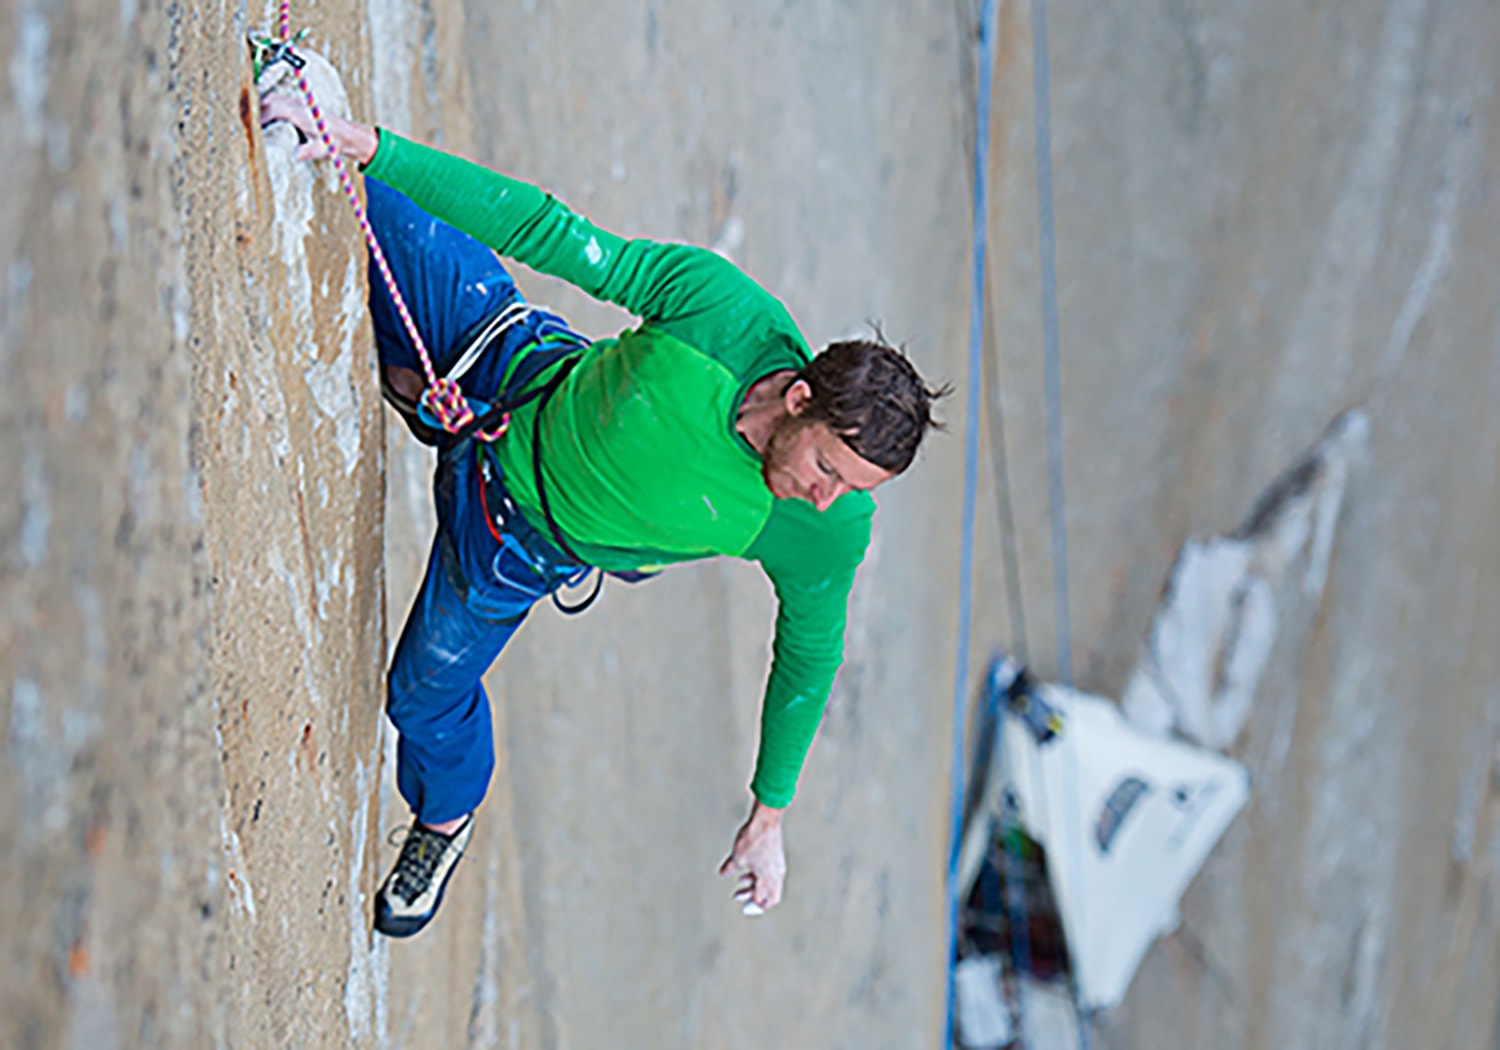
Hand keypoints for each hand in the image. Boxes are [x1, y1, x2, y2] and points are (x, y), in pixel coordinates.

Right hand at [259, 92, 377, 165]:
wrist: (348, 135)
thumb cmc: (334, 142)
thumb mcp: (322, 149)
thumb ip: (308, 151)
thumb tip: (298, 155)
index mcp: (300, 112)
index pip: (273, 107)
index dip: (258, 115)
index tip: (248, 124)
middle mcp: (297, 104)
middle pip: (269, 101)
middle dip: (255, 109)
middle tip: (243, 123)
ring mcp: (297, 104)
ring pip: (272, 100)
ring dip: (260, 108)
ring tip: (249, 122)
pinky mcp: (298, 107)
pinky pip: (278, 103)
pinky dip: (267, 108)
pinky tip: (262, 120)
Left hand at [718, 801, 786, 914]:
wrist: (765, 820)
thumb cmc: (752, 840)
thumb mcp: (737, 858)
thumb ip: (730, 869)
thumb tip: (723, 874)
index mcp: (768, 880)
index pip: (764, 901)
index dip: (753, 907)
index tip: (743, 907)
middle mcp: (775, 874)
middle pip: (769, 895)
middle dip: (754, 898)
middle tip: (740, 898)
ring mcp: (777, 864)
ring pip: (768, 882)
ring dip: (754, 885)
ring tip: (740, 883)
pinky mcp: (775, 855)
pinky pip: (768, 871)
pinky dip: (757, 874)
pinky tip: (745, 869)